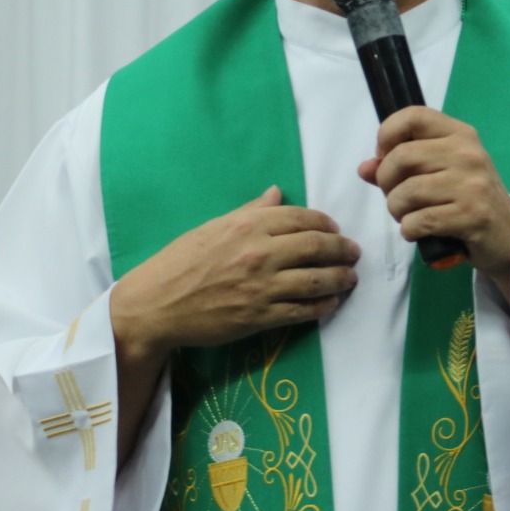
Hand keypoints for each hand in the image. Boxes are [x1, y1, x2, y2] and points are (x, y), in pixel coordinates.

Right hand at [109, 186, 360, 364]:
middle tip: (353, 252)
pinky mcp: (261, 317)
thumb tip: (277, 193)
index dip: (325, 223)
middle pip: (317, 247)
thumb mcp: (212, 227)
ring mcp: (262, 287)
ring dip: (341, 278)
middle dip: (342, 249)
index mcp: (247, 226)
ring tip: (350, 277)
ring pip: (317, 280)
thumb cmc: (179, 262)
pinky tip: (332, 302)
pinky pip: (303, 310)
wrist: (155, 305)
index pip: (301, 218)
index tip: (335, 229)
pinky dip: (324, 305)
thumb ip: (249, 211)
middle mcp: (260, 253)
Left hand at [357, 107, 509, 300]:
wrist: (508, 234)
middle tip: (395, 197)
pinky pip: (419, 221)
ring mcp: (472, 185)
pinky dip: (409, 230)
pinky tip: (418, 231)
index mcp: (459, 134)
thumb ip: (401, 166)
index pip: (412, 116)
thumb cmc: (468, 198)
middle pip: (402, 157)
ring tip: (408, 216)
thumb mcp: (440, 173)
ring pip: (407, 192)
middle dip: (386, 182)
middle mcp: (467, 153)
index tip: (385, 158)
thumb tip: (366, 168)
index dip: (386, 135)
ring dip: (397, 210)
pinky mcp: (472, 216)